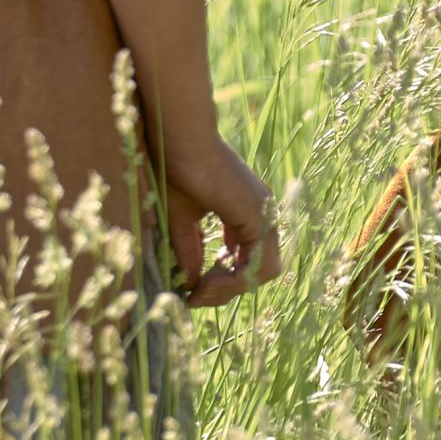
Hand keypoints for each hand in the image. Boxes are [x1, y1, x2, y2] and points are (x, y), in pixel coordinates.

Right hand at [158, 137, 283, 308]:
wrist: (179, 144)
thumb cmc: (176, 172)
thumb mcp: (182, 222)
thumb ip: (190, 252)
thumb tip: (190, 285)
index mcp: (246, 212)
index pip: (247, 259)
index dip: (222, 281)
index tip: (193, 290)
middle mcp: (261, 213)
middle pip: (257, 270)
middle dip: (225, 290)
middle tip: (195, 296)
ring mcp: (264, 214)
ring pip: (263, 272)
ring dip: (228, 289)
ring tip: (198, 290)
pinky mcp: (259, 216)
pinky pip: (259, 266)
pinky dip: (232, 280)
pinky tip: (205, 280)